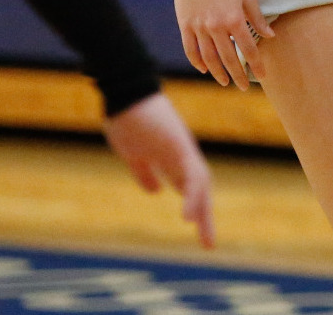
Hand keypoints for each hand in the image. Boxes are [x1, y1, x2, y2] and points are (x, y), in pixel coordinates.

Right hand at [104, 92, 215, 248]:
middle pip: (199, 188)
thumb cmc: (126, 116)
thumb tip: (155, 192)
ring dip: (201, 210)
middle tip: (208, 244)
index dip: (193, 206)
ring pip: (200, 184)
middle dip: (204, 216)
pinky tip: (189, 217)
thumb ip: (144, 172)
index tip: (196, 228)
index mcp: (170, 157)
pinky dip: (192, 197)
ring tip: (203, 236)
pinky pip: (191, 176)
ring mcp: (183, 149)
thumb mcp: (132, 152)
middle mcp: (182, 154)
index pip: (187, 186)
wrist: (124, 89)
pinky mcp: (180, 146)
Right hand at [171, 0, 272, 87]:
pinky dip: (197, 62)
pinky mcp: (185, 24)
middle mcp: (216, 26)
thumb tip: (270, 36)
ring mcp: (199, 27)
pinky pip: (190, 49)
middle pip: (228, 58)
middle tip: (243, 87)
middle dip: (237, 75)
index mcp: (234, 19)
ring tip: (225, 82)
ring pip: (209, 57)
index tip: (262, 75)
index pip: (247, 49)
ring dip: (218, 73)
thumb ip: (257, 18)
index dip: (256, 64)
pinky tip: (204, 69)